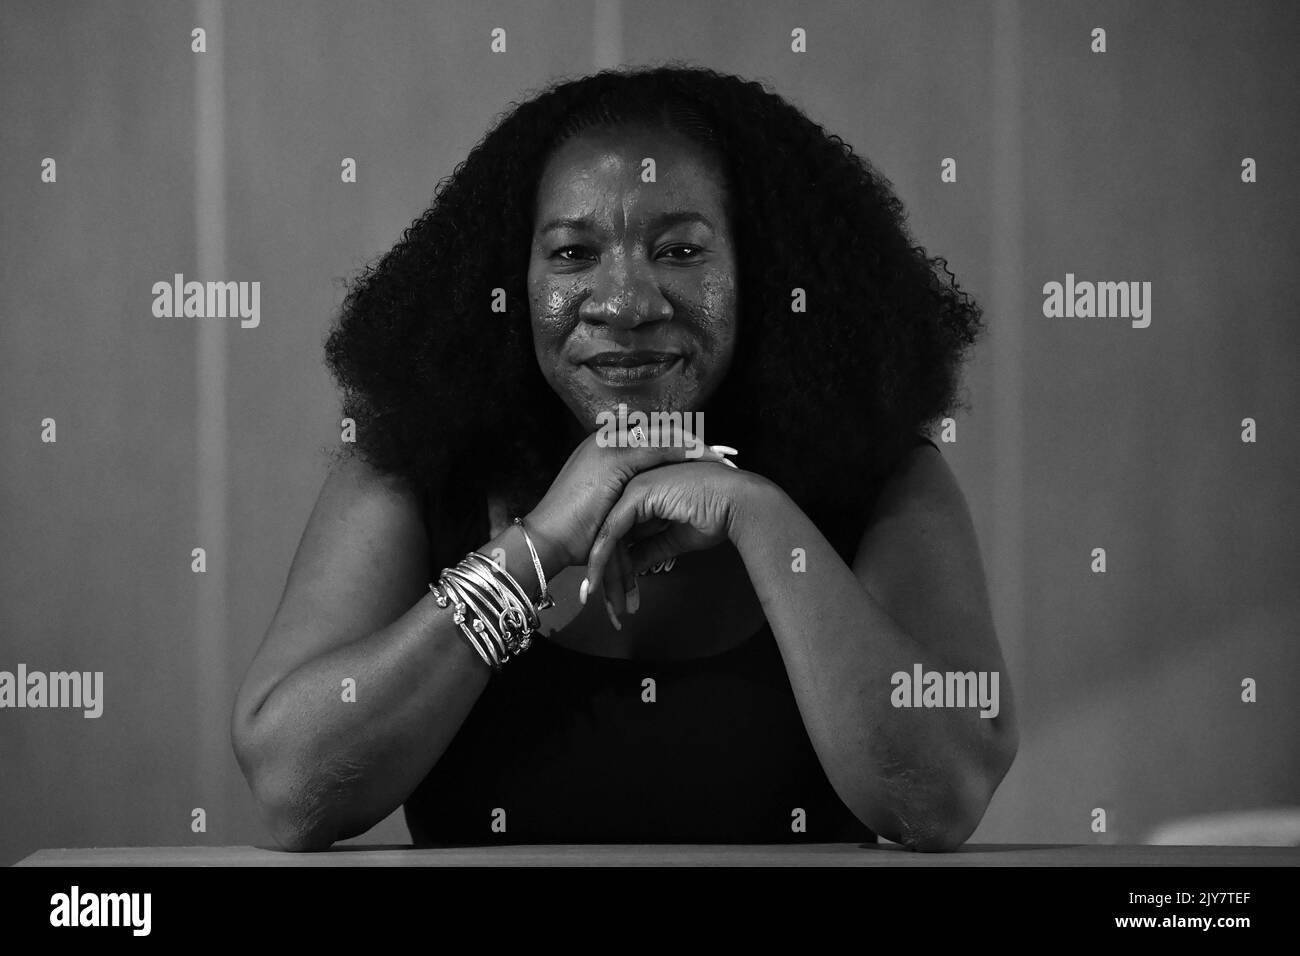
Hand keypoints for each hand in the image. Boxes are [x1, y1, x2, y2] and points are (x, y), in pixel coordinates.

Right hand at [524, 423, 731, 574]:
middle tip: (726, 454)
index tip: (712, 457)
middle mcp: (606, 439)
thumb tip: (666, 511)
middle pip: (662, 432)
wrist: (546, 541)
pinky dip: (683, 453)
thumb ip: (637, 504)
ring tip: (723, 457)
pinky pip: (657, 448)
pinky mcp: (613, 457)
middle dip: (696, 443)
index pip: (653, 439)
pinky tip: (705, 460)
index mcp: (605, 449)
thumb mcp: (613, 512)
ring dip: (696, 446)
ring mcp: (608, 445)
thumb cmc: (575, 535)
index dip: (683, 446)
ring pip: (664, 436)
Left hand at [582, 459, 767, 625]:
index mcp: (645, 491)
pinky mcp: (637, 494)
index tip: (607, 586)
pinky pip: (613, 530)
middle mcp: (635, 485)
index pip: (621, 528)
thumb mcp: (675, 539)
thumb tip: (635, 567)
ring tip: (598, 596)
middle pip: (610, 530)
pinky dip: (603, 557)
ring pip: (607, 531)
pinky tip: (598, 580)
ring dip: (603, 567)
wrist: (738, 503)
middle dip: (606, 567)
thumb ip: (652, 549)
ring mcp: (634, 486)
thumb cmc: (716, 515)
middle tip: (603, 598)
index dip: (614, 558)